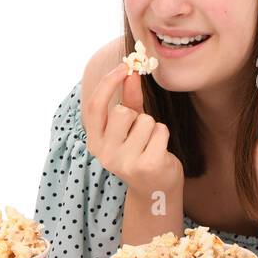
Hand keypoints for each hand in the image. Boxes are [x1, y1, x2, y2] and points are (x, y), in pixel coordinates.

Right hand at [81, 58, 182, 195]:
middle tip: (141, 133)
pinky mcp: (147, 165)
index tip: (124, 67)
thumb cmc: (142, 152)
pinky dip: (163, 135)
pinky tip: (160, 151)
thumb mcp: (131, 126)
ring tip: (151, 144)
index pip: (94, 107)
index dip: (107, 83)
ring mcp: (125, 162)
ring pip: (145, 121)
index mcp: (95, 142)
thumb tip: (130, 71)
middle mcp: (105, 154)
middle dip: (137, 116)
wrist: (156, 190)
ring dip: (153, 127)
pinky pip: (160, 130)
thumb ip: (129, 99)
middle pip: (122, 112)